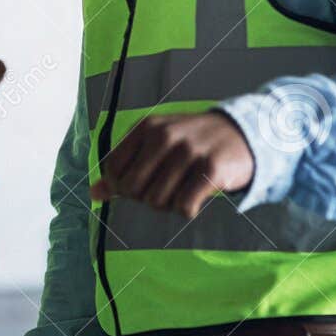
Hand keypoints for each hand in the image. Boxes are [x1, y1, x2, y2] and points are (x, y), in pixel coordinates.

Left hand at [89, 110, 254, 219]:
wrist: (243, 134)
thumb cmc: (191, 143)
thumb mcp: (155, 144)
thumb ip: (124, 167)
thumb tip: (93, 194)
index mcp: (146, 126)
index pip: (113, 170)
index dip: (122, 185)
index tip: (143, 182)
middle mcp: (164, 136)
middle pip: (132, 190)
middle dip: (145, 197)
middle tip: (165, 188)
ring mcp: (188, 151)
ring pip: (157, 202)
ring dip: (169, 204)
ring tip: (183, 187)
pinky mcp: (211, 169)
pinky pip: (183, 208)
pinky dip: (188, 209)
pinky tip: (197, 194)